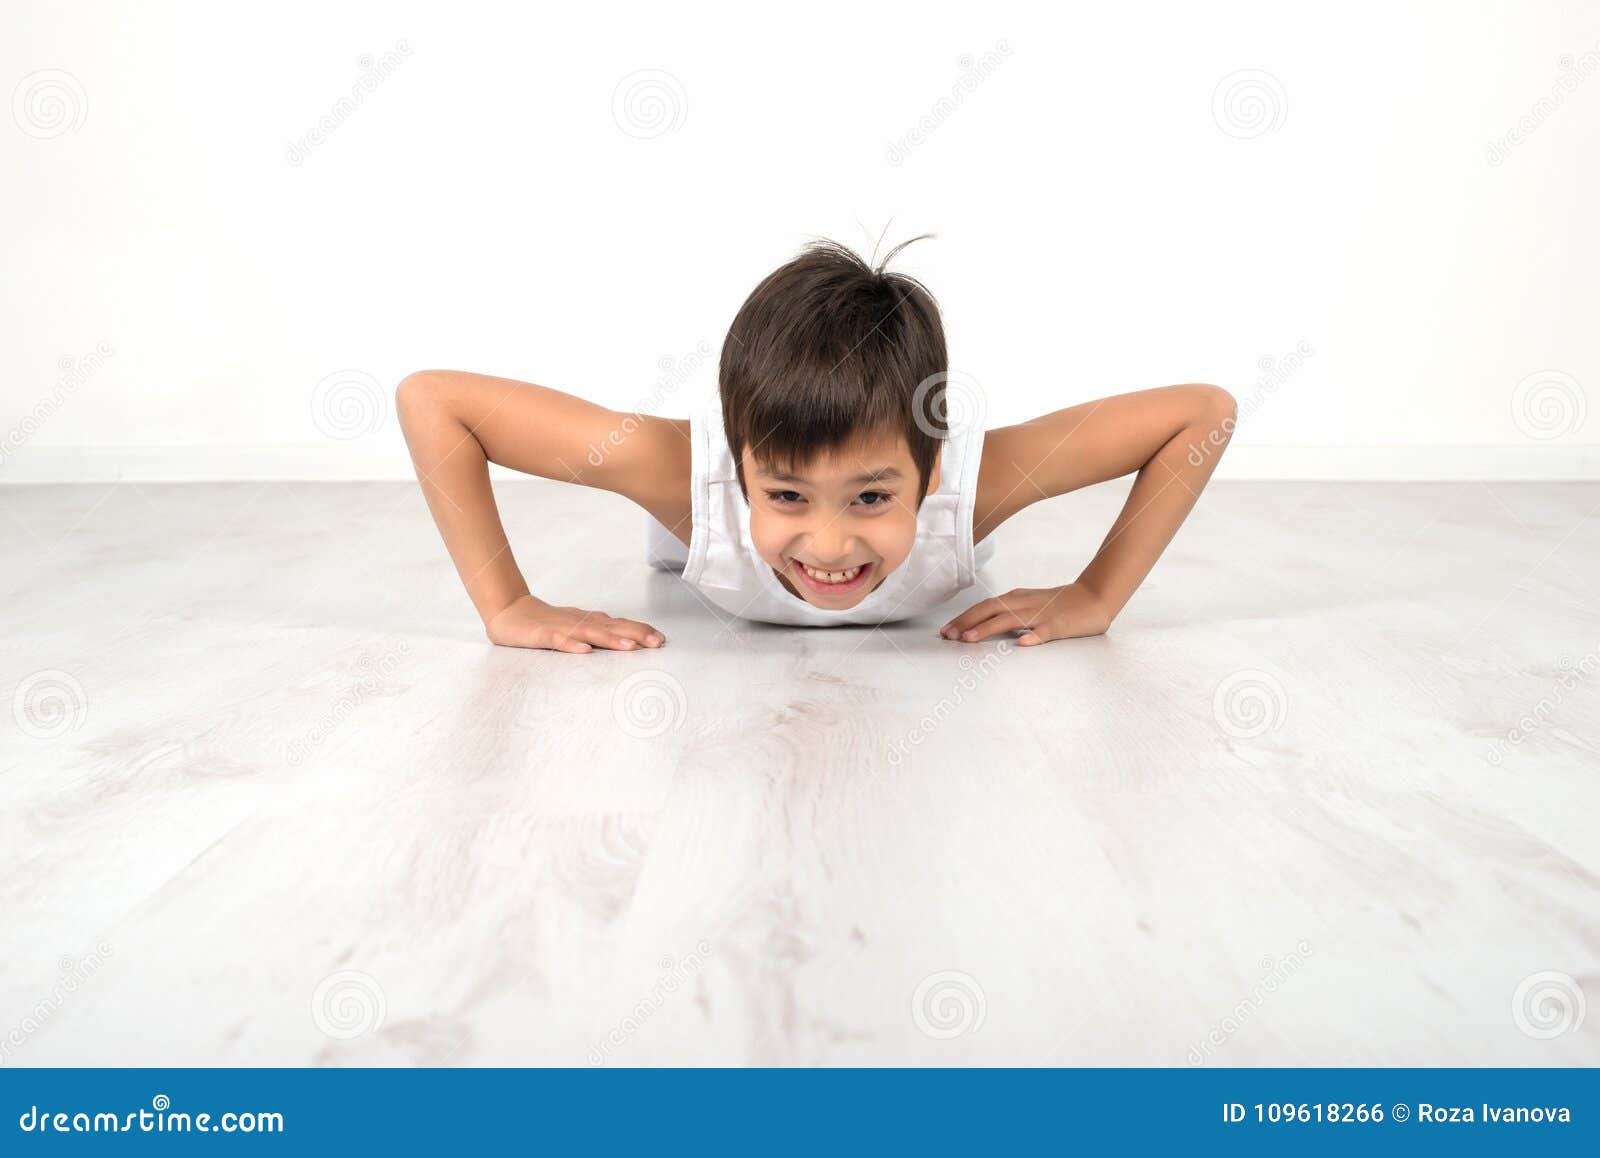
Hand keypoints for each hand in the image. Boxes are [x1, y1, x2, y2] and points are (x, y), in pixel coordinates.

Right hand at [484, 594, 666, 652]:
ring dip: (611, 639)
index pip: (619, 624)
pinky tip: (585, 652)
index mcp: (588, 621)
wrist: (508, 611)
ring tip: (631, 647)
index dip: (640, 630)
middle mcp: (579, 621)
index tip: (661, 639)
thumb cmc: (545, 623)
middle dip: (636, 634)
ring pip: (590, 633)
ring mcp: (562, 627)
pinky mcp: (542, 635)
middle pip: (612, 627)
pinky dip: (572, 645)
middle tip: (658, 642)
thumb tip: (626, 639)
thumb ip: (598, 633)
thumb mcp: (575, 628)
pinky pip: (559, 641)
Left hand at [939, 583, 1110, 645]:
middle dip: (966, 622)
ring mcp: (1042, 614)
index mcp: (1016, 599)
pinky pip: (1046, 631)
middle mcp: (1024, 604)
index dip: (963, 618)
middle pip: (990, 609)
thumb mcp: (1028, 605)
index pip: (984, 606)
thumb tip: (980, 626)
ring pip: (1011, 619)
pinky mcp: (1060, 625)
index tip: (945, 631)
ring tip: (969, 639)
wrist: (1093, 597)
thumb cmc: (1058, 604)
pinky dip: (1034, 636)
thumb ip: (1007, 613)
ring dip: (988, 628)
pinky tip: (1022, 644)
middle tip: (948, 636)